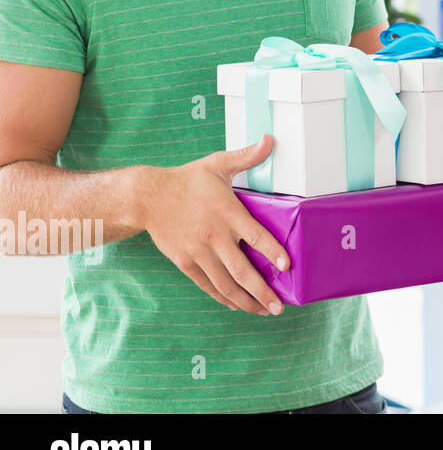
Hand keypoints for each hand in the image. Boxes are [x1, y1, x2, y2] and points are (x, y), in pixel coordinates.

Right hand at [143, 134, 290, 315]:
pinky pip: (207, 285)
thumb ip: (247, 156)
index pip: (255, 235)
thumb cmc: (188, 179)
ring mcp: (198, 252)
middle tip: (280, 307)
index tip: (287, 266)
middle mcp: (214, 236)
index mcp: (227, 212)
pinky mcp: (185, 262)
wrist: (147, 197)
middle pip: (242, 270)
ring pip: (225, 283)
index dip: (272, 251)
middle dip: (263, 291)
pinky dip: (223, 297)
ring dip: (245, 300)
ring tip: (264, 311)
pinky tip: (237, 305)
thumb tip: (270, 139)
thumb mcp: (218, 163)